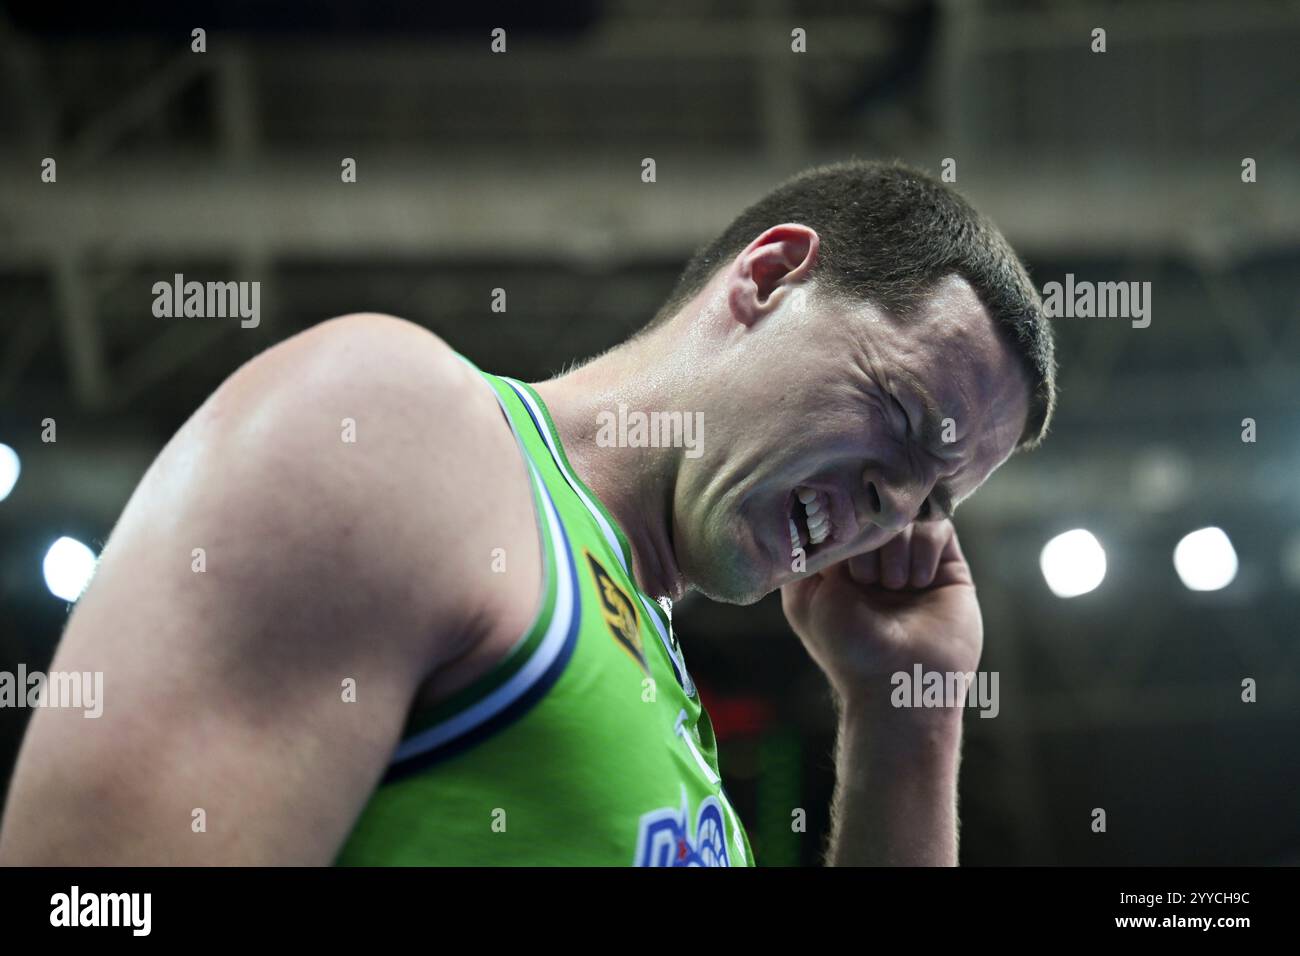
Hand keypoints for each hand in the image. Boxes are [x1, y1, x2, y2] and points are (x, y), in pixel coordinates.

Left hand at [781, 520, 982, 706]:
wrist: (901, 683)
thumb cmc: (848, 646)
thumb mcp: (808, 595)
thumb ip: (812, 549)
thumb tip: (827, 510)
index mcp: (839, 566)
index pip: (840, 513)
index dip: (840, 522)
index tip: (840, 545)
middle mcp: (875, 560)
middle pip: (874, 509)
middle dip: (868, 540)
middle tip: (867, 581)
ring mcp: (910, 562)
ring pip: (906, 514)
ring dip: (896, 547)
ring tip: (894, 586)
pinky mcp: (947, 567)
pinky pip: (937, 526)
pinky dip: (924, 549)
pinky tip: (918, 583)